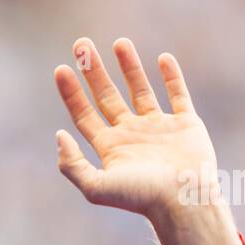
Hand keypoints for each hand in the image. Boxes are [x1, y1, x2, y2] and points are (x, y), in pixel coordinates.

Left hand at [53, 37, 241, 244]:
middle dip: (93, 71)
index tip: (60, 69)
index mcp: (109, 148)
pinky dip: (171, 76)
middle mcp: (131, 135)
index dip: (71, 93)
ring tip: (119, 42)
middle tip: (81, 44)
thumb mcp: (96, 186)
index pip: (83, 115)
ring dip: (129, 66)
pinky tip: (162, 58)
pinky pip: (178, 94)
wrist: (184, 202)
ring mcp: (158, 128)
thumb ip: (72, 165)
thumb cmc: (140, 197)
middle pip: (106, 96)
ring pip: (140, 90)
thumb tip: (59, 135)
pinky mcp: (186, 124)